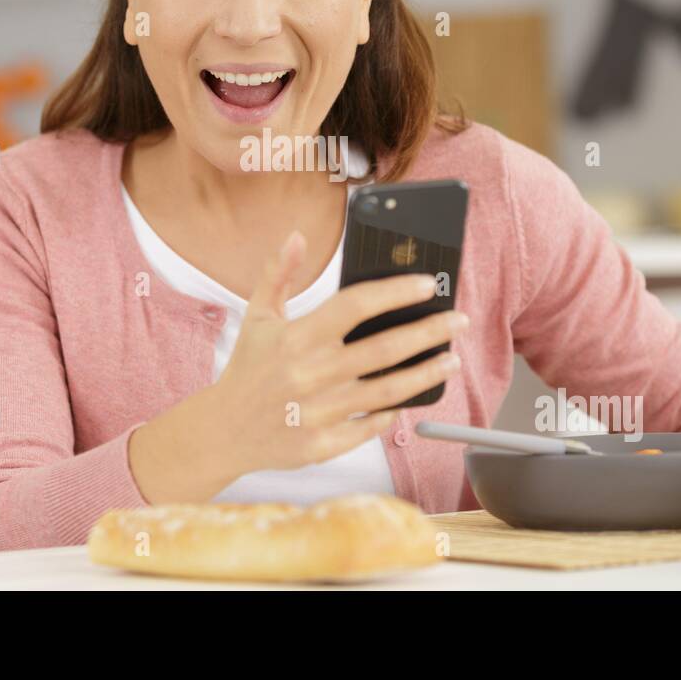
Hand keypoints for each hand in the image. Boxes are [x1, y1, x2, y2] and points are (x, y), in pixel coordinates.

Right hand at [209, 230, 466, 477]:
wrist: (222, 430)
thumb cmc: (248, 368)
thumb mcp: (257, 316)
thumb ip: (278, 273)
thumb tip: (296, 235)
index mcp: (297, 337)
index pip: (355, 305)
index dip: (395, 292)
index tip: (426, 284)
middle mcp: (310, 373)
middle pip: (384, 349)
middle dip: (429, 332)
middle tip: (458, 320)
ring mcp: (317, 412)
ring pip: (387, 391)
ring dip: (426, 373)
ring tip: (451, 359)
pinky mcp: (321, 445)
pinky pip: (369, 427)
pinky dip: (392, 413)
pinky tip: (411, 398)